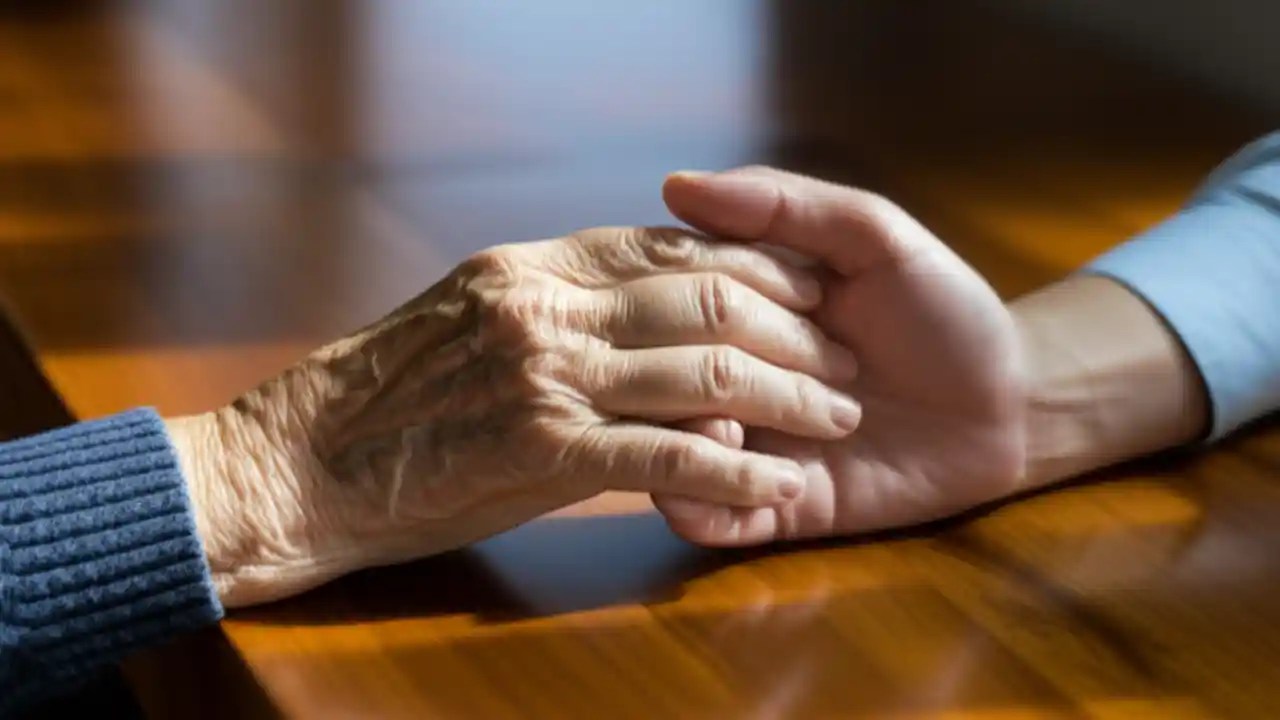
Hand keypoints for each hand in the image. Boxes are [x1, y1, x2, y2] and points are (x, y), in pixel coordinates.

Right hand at [167, 227, 861, 605]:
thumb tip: (630, 308)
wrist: (301, 466)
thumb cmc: (388, 402)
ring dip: (787, 396)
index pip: (671, 246)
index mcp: (533, 266)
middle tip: (846, 358)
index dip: (756, 264)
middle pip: (704, 297)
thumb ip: (553, 306)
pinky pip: (668, 455)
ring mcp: (544, 374)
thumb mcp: (471, 322)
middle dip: (792, 329)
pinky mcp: (542, 451)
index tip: (812, 287)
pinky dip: (736, 471)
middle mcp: (545, 305)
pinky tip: (782, 487)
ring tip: (840, 417)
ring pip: (702, 368)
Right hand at [654, 168, 1027, 544]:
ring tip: (742, 435)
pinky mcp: (768, 507)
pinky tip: (776, 486)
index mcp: (732, 307)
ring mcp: (742, 445)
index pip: (658, 300)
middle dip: (689, 377)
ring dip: (685, 446)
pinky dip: (702, 509)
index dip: (683, 300)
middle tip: (763, 377)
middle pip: (649, 379)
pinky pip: (699, 520)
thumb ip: (784, 204)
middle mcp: (723, 375)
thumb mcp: (872, 236)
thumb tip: (673, 186)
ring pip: (658, 453)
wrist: (1009, 406)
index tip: (751, 300)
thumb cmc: (943, 310)